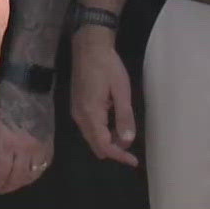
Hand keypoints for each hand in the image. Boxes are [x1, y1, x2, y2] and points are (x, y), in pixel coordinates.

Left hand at [0, 80, 53, 192]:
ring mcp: (41, 146)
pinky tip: (27, 175)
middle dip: (7, 185)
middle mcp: (27, 149)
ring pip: (32, 174)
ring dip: (21, 183)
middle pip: (17, 176)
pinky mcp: (50, 142)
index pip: (2, 172)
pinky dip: (35, 174)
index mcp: (9, 143)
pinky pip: (44, 165)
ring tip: (11, 184)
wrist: (29, 84)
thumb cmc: (3, 99)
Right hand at [71, 28, 138, 166]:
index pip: (103, 144)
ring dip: (107, 140)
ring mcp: (76, 111)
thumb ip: (124, 117)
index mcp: (90, 113)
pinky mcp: (76, 105)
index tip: (133, 161)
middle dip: (112, 150)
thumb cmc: (108, 66)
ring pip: (91, 136)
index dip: (118, 155)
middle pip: (94, 144)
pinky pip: (88, 127)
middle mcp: (79, 116)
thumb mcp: (121, 91)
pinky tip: (113, 124)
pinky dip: (101, 131)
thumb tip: (127, 141)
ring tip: (125, 134)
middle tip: (131, 152)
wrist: (89, 47)